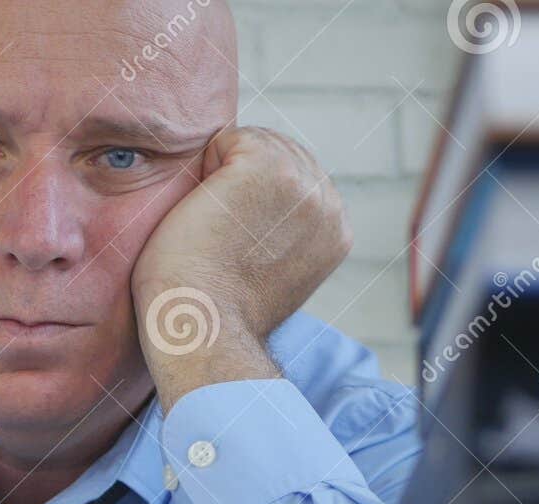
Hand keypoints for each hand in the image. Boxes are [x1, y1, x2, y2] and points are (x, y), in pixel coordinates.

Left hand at [131, 126, 351, 409]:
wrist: (202, 328)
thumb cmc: (216, 310)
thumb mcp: (275, 274)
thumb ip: (288, 236)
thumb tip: (267, 210)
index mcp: (337, 230)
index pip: (294, 179)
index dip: (252, 201)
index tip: (237, 246)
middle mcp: (329, 203)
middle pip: (277, 153)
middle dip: (239, 182)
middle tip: (220, 236)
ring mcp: (302, 182)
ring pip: (254, 143)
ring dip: (221, 176)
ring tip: (215, 226)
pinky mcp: (266, 167)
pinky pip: (227, 139)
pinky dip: (204, 168)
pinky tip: (205, 212)